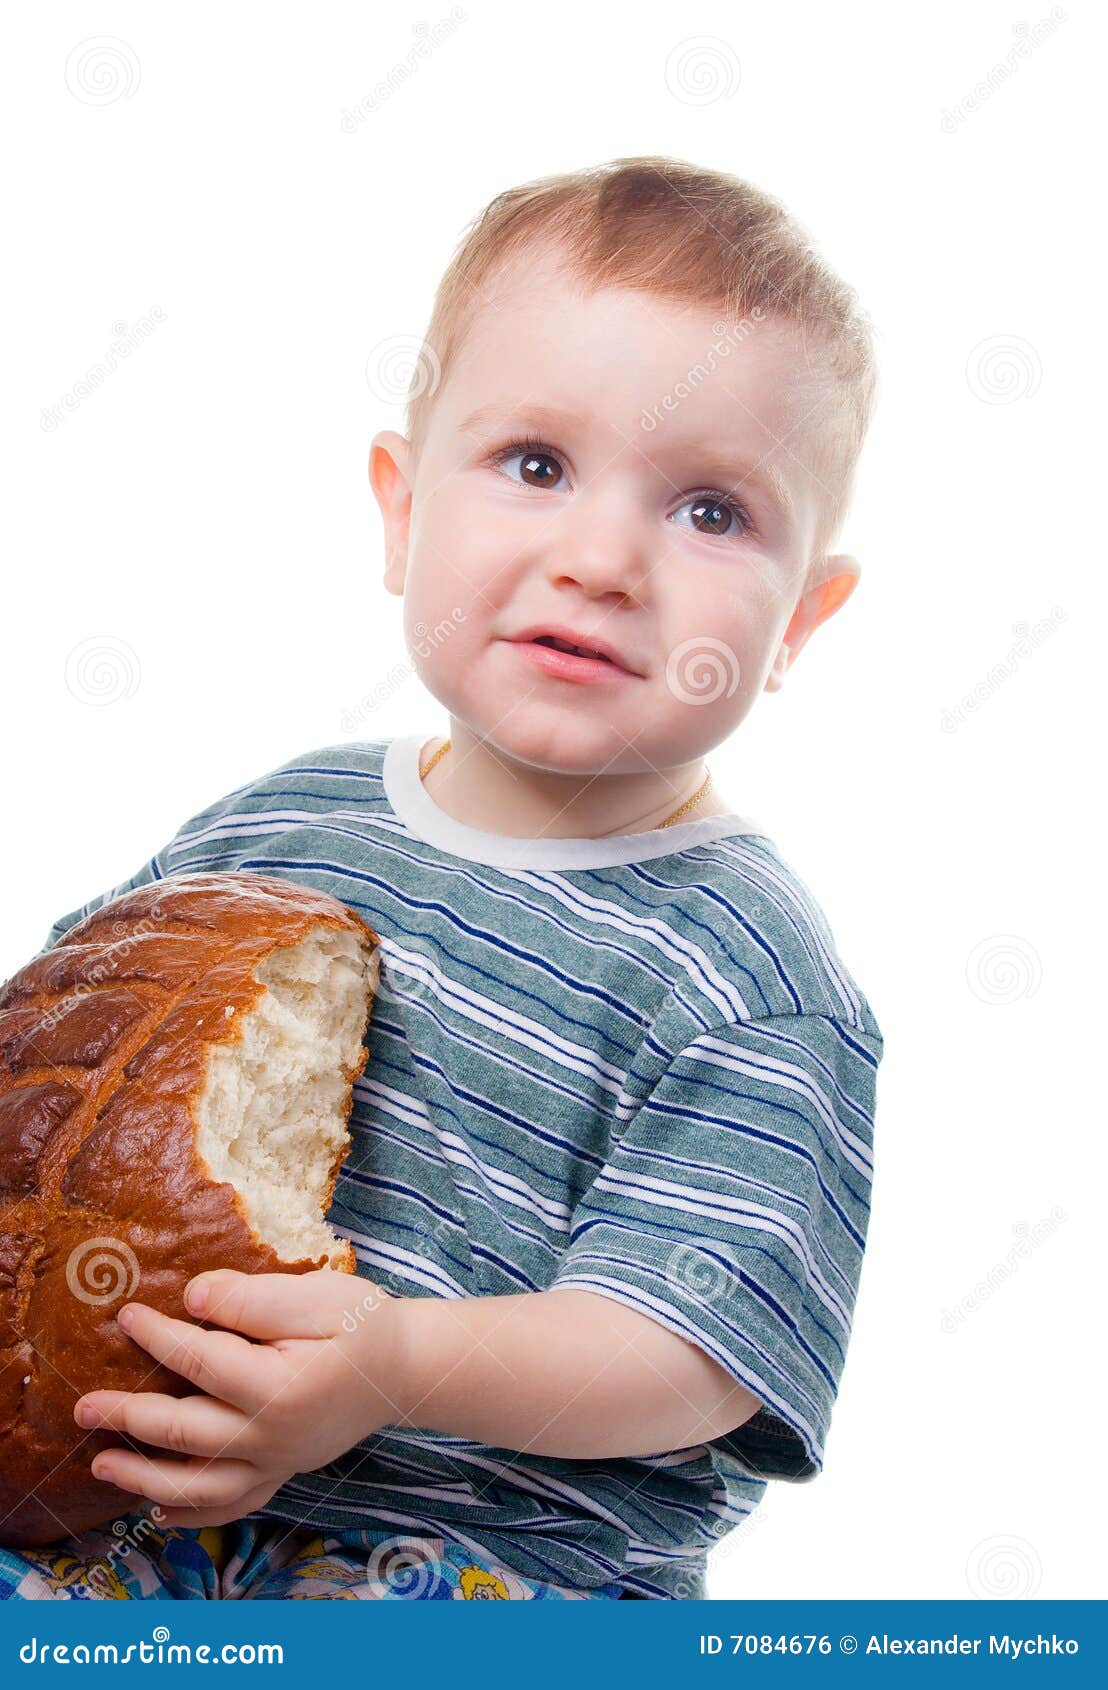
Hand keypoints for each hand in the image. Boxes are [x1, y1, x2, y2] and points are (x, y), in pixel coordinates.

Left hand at [73, 1267, 404, 1528]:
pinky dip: (193, 1512)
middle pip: (185, 1431)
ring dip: (145, 1477)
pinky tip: (160, 1508)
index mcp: (278, 1386)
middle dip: (128, 1418)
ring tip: (102, 1465)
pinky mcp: (283, 1472)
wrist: (407, 1369)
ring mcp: (277, 1462)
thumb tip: (193, 1298)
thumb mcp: (316, 1296)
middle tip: (83, 1408)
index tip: (126, 1316)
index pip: (199, 1361)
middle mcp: (272, 1436)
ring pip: (200, 1484)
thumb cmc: (363, 1324)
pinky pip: (232, 1504)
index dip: (157, 1337)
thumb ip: (252, 1299)